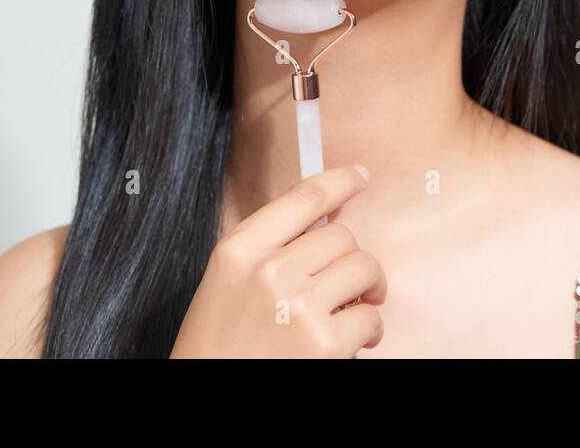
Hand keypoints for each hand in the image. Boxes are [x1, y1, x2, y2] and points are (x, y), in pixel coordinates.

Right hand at [170, 164, 385, 357]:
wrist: (208, 403)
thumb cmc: (218, 348)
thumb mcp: (226, 283)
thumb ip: (268, 249)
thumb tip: (327, 222)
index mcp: (238, 251)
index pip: (303, 197)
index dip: (340, 181)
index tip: (360, 175)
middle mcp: (269, 272)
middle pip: (341, 235)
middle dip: (350, 258)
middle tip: (350, 284)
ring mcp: (299, 307)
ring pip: (364, 268)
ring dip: (367, 290)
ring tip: (354, 311)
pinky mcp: (325, 343)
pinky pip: (370, 317)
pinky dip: (369, 330)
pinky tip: (352, 342)